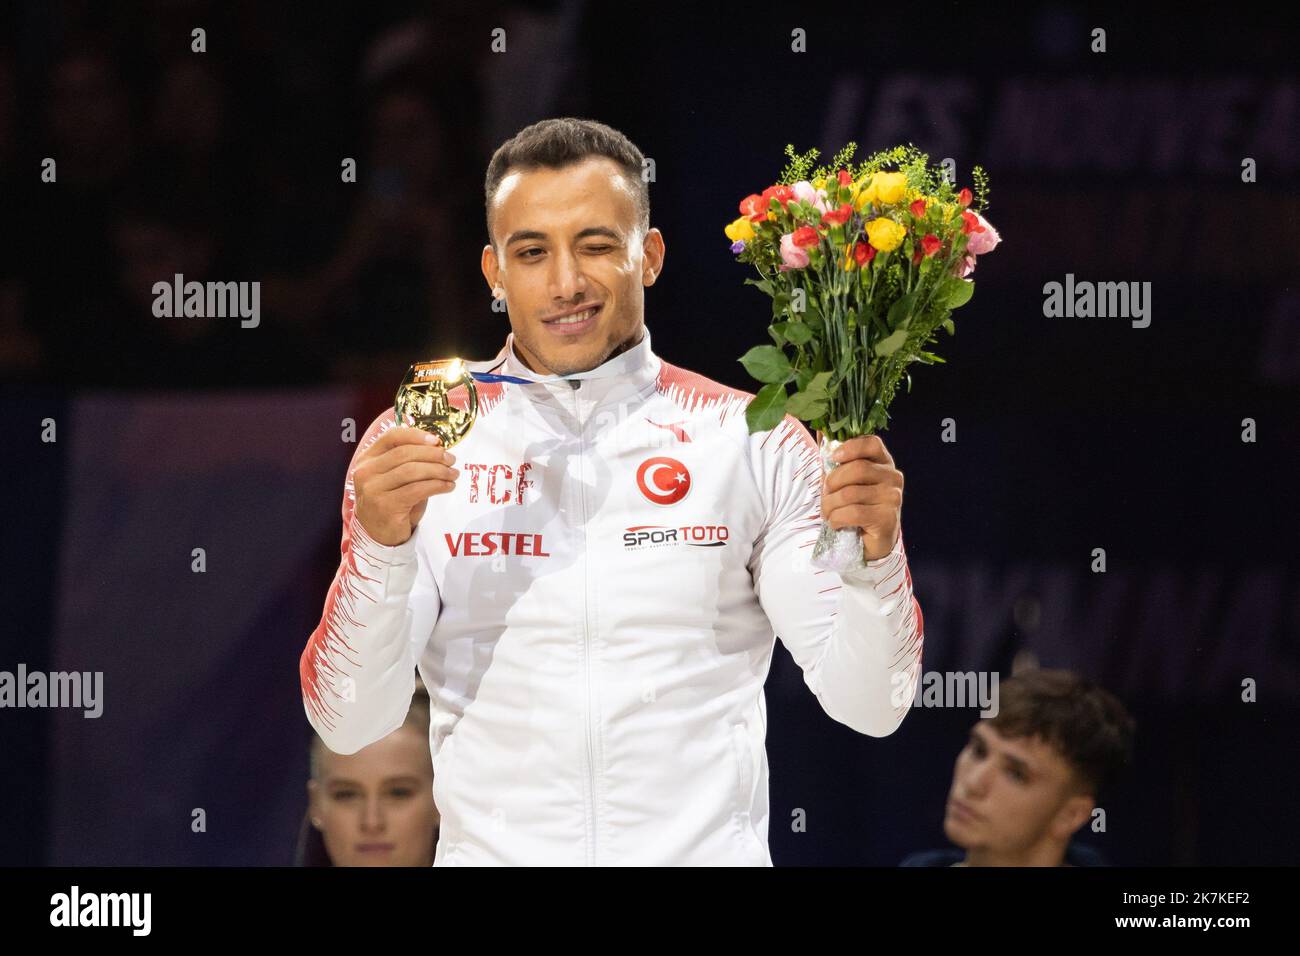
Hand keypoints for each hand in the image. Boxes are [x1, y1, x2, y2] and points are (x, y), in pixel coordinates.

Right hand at [352, 426, 460, 546]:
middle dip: (433, 454)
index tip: (437, 441)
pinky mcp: (385, 506)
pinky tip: (447, 486)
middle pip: (404, 453)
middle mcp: (366, 472)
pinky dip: (437, 485)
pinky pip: (417, 490)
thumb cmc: (392, 502)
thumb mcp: (395, 478)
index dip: (416, 435)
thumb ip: (409, 461)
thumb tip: (438, 447)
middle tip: (451, 460)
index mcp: (367, 459)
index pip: (391, 437)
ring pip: (411, 470)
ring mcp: (373, 489)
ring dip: (438, 470)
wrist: (379, 535)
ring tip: (453, 474)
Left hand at [820, 433, 902, 561]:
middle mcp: (893, 477)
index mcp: (883, 463)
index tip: (834, 457)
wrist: (869, 543)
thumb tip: (821, 430)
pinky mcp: (888, 518)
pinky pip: (853, 513)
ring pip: (850, 493)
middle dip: (832, 483)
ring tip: (828, 513)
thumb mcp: (845, 481)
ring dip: (830, 506)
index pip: (872, 443)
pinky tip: (836, 523)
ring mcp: (893, 498)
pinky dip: (836, 519)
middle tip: (825, 496)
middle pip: (857, 468)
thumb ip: (837, 460)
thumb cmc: (855, 507)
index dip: (850, 447)